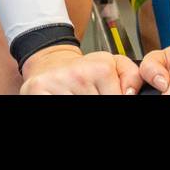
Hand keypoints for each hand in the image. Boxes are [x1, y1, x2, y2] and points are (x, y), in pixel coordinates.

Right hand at [20, 45, 143, 94]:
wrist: (50, 63)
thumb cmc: (83, 69)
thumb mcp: (112, 64)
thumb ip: (132, 75)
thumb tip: (130, 93)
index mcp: (100, 68)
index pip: (116, 99)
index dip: (113, 99)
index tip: (104, 93)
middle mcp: (78, 74)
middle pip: (97, 103)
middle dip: (95, 102)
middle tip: (89, 93)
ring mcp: (57, 84)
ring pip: (79, 106)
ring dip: (79, 102)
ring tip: (77, 94)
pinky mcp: (37, 90)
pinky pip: (55, 106)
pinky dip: (61, 104)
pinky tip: (65, 96)